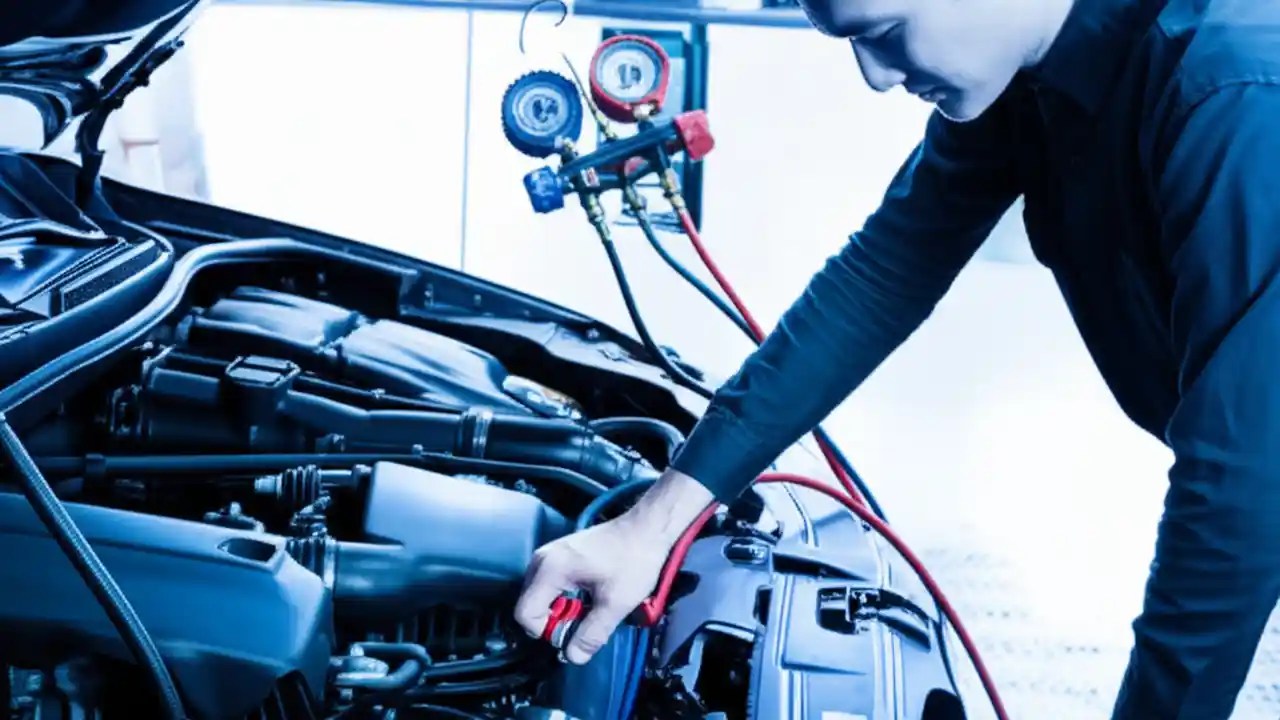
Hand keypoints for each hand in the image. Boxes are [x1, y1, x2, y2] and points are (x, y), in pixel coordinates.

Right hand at [513, 469, 713, 664]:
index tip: (576, 629)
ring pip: (540, 597)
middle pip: (530, 605)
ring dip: (561, 610)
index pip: (525, 614)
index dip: (547, 631)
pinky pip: (548, 586)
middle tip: (587, 618)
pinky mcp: (559, 554)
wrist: (647, 528)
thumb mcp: (616, 603)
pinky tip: (588, 595)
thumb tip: (573, 657)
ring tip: (590, 606)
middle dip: (555, 621)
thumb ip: (592, 633)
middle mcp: (541, 559)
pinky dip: (564, 597)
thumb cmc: (634, 561)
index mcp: (550, 569)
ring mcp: (549, 554)